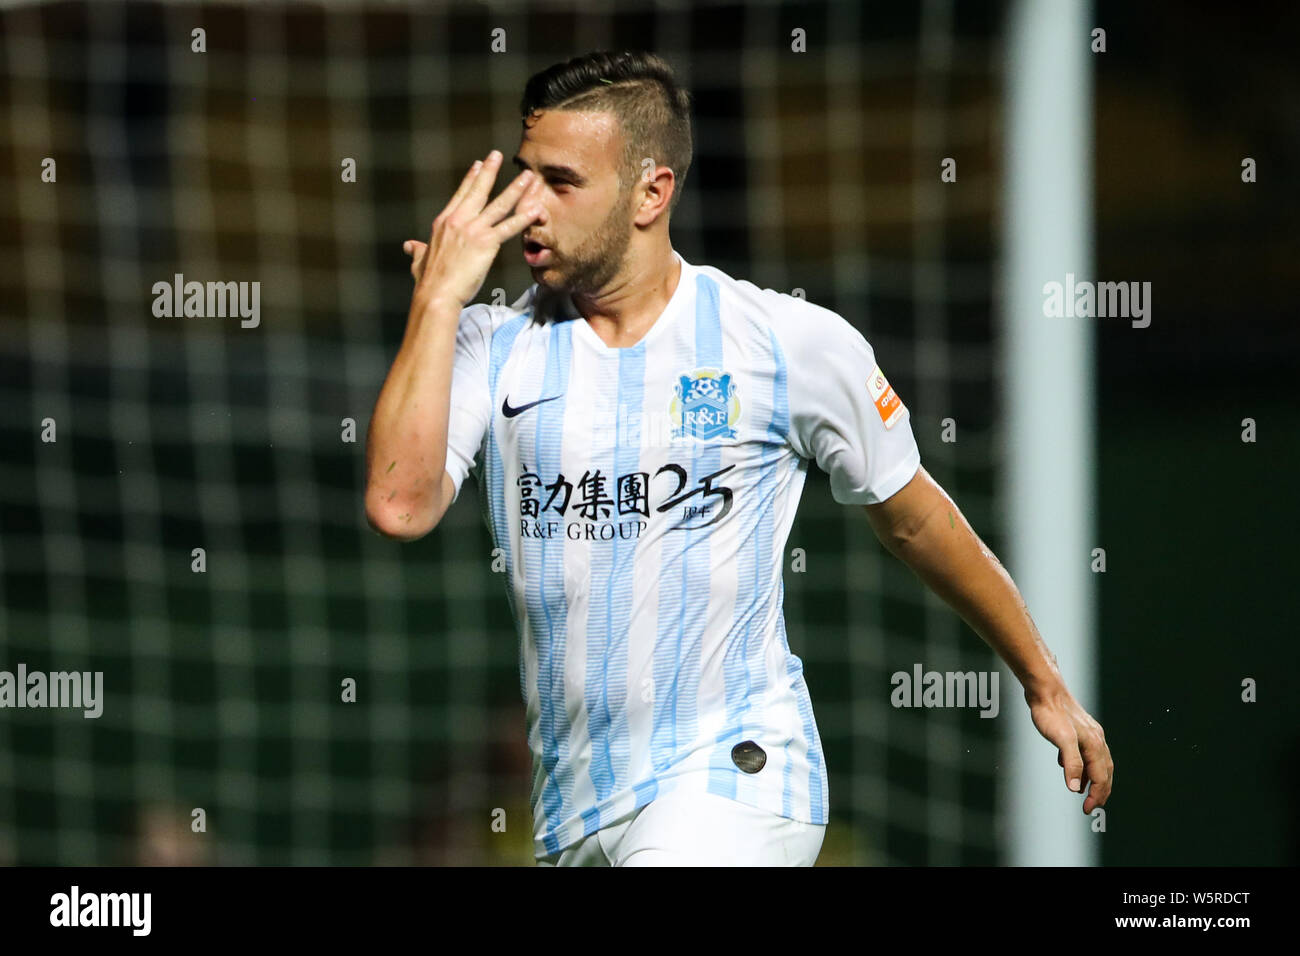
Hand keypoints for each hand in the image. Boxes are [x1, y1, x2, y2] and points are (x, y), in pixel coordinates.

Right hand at [403, 150, 544, 306]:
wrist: (436, 294)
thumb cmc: (428, 282)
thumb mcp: (419, 261)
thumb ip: (417, 250)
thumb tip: (409, 246)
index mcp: (443, 222)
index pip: (461, 195)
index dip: (471, 179)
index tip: (478, 165)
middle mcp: (458, 221)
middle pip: (478, 191)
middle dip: (489, 171)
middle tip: (497, 155)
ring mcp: (473, 230)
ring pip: (499, 204)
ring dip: (515, 188)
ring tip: (527, 176)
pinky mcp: (487, 243)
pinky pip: (510, 227)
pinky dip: (524, 217)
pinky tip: (536, 209)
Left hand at [1027, 685, 1113, 813]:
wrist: (1045, 690)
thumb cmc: (1052, 712)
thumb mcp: (1061, 740)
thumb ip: (1071, 763)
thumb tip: (1075, 787)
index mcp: (1095, 745)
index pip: (1100, 777)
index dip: (1096, 795)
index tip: (1088, 809)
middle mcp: (1096, 740)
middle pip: (1104, 771)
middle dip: (1100, 790)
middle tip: (1093, 805)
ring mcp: (1088, 734)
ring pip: (1096, 762)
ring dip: (1091, 778)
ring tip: (1082, 790)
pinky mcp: (1078, 730)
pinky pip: (1085, 753)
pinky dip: (1081, 765)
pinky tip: (1068, 766)